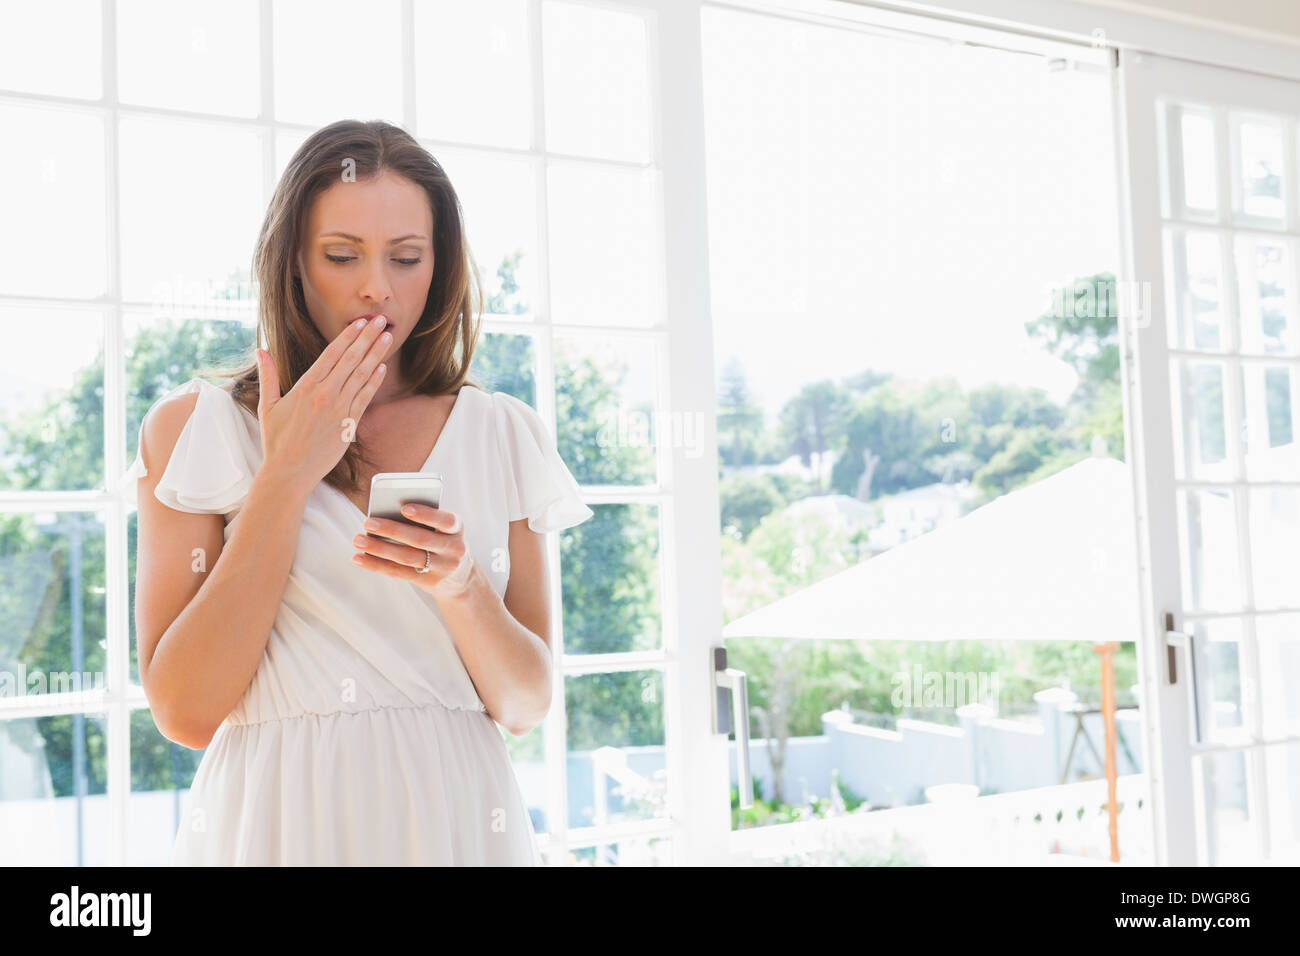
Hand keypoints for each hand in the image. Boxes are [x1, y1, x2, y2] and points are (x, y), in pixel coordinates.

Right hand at [256, 315, 391, 493]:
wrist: (290, 472)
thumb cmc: (277, 440)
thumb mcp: (267, 405)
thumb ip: (268, 375)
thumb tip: (260, 350)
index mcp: (305, 387)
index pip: (332, 354)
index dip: (348, 336)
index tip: (361, 322)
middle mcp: (325, 395)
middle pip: (351, 359)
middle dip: (368, 338)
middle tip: (382, 320)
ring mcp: (339, 409)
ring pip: (361, 376)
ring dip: (376, 355)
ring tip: (388, 337)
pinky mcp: (348, 425)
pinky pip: (364, 399)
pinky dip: (374, 382)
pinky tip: (382, 368)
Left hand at [350, 504, 476, 596]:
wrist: (460, 577)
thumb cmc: (443, 540)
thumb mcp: (444, 528)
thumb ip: (424, 520)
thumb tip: (386, 513)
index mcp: (457, 529)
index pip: (445, 521)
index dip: (426, 515)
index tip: (404, 508)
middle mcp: (454, 549)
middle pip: (420, 539)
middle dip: (392, 530)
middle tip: (368, 522)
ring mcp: (442, 568)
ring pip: (407, 557)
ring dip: (379, 549)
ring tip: (358, 540)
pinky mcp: (429, 582)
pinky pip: (399, 572)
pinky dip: (377, 565)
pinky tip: (360, 558)